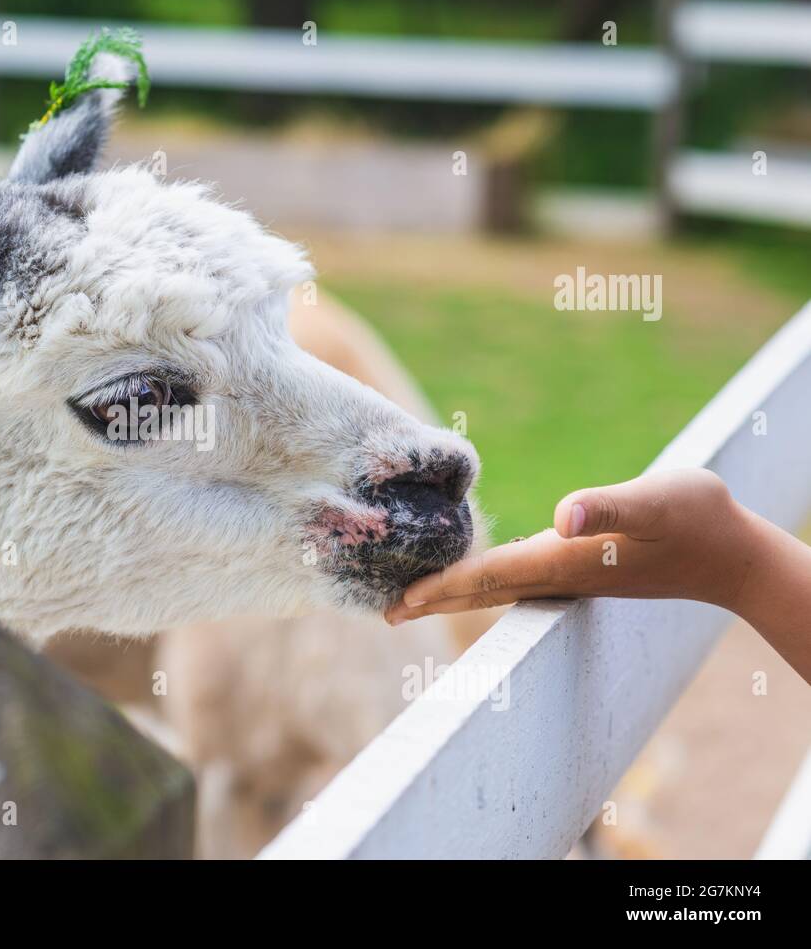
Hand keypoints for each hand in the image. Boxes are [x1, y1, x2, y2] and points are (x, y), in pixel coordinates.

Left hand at [385, 469, 756, 624]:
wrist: (734, 553)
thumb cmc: (698, 520)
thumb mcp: (658, 502)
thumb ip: (609, 508)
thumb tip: (562, 516)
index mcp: (563, 562)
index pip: (487, 577)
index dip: (440, 589)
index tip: (396, 605)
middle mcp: (558, 575)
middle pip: (481, 592)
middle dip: (432, 602)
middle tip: (384, 615)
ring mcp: (568, 576)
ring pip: (496, 588)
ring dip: (452, 594)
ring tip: (411, 599)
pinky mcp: (579, 567)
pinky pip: (516, 577)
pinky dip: (481, 579)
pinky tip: (472, 574)